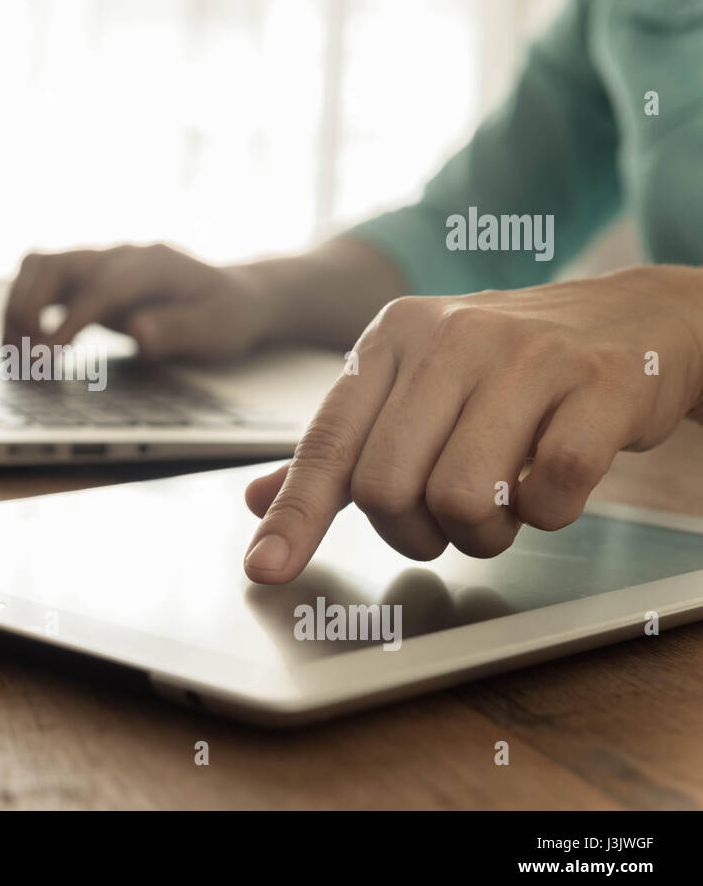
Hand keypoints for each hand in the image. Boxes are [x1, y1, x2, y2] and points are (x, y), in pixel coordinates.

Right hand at [2, 243, 284, 359]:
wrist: (231, 297)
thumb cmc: (225, 316)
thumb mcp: (218, 329)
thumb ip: (180, 330)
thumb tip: (138, 331)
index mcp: (155, 262)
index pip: (102, 286)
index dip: (70, 320)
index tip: (47, 355)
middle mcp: (120, 254)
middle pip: (57, 264)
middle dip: (31, 310)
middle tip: (26, 361)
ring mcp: (100, 261)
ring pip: (39, 265)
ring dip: (18, 306)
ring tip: (14, 354)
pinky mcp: (86, 277)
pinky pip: (39, 279)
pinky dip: (22, 308)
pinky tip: (21, 345)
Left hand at [243, 265, 702, 581]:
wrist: (630, 316)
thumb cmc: (502, 367)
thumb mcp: (410, 386)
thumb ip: (339, 447)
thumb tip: (256, 500)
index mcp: (389, 339)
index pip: (327, 442)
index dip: (295, 514)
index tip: (267, 568)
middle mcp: (448, 337)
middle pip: (388, 487)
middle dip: (411, 534)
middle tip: (443, 523)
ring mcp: (527, 357)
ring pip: (462, 499)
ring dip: (480, 535)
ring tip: (500, 505)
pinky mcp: (599, 385)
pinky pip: (550, 492)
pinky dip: (548, 515)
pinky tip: (550, 485)